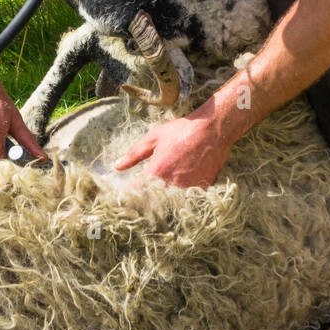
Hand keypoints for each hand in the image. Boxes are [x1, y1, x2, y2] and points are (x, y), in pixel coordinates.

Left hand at [113, 110, 231, 188]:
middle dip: (148, 197)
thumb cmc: (181, 131)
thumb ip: (134, 154)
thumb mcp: (153, 138)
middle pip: (154, 199)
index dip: (130, 195)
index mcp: (157, 171)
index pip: (138, 192)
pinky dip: (182, 193)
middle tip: (148, 190)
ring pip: (171, 200)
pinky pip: (187, 197)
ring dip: (166, 196)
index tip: (126, 195)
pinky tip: (182, 182)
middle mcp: (172, 183)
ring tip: (167, 185)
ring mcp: (188, 188)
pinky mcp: (202, 188)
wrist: (212, 129)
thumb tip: (117, 166)